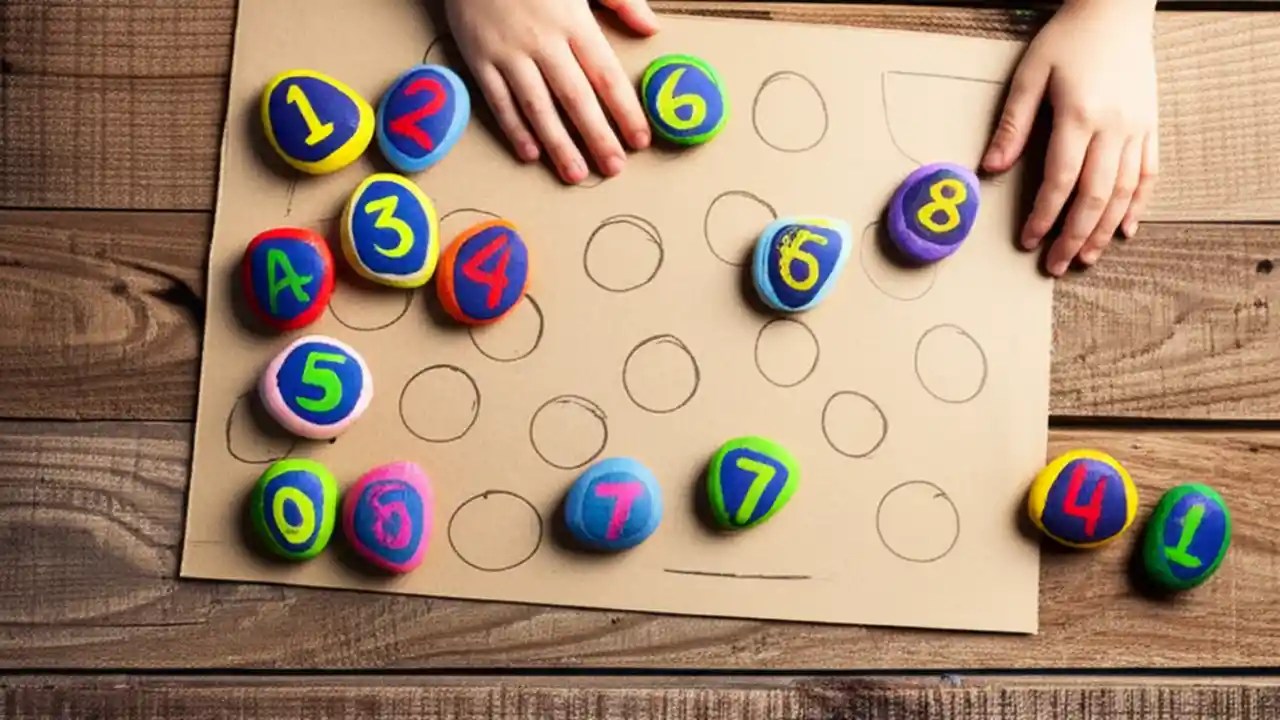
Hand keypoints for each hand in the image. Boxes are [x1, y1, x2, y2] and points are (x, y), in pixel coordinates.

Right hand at [445, 0, 658, 183]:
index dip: (625, 111)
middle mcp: (543, 41)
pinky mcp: (478, 58)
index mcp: (573, 21)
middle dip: (598, 137)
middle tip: (613, 168)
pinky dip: (514, 129)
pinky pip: (498, 101)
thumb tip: (652, 29)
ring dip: (558, 145)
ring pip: (538, 107)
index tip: (640, 139)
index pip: (606, 75)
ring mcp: (508, 53)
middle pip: (576, 99)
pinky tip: (530, 154)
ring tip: (575, 175)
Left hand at [982, 0, 1158, 275]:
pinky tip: (1126, 229)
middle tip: (1056, 265)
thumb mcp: (1030, 75)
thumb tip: (990, 169)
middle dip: (1074, 236)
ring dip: (1104, 230)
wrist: (1117, 9)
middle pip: (1095, 196)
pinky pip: (1149, 173)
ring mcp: (1138, 127)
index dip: (1043, 216)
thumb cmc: (1068, 38)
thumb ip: (1012, 125)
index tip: (1028, 241)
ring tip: (1087, 258)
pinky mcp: (1151, 124)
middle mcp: (1114, 127)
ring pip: (1124, 192)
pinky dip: (1138, 204)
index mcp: (1079, 116)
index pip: (1060, 181)